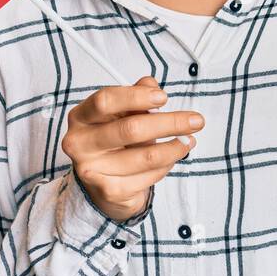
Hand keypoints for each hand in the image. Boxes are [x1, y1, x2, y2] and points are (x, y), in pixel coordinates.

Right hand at [62, 75, 203, 221]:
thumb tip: (152, 84)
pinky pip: (148, 176)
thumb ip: (136, 98)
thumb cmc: (116, 141)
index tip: (164, 98)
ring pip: (145, 156)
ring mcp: (91, 169)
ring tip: (189, 141)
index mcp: (81, 116)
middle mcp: (80, 143)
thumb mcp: (123, 114)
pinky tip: (171, 159)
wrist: (103, 184)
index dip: (136, 97)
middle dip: (169, 123)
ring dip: (175, 148)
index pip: (106, 100)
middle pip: (130, 129)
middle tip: (196, 121)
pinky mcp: (108, 191)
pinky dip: (166, 166)